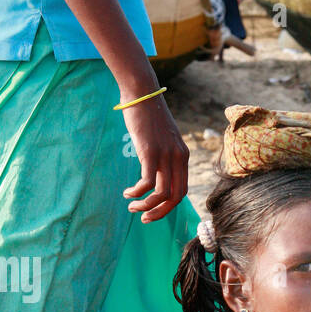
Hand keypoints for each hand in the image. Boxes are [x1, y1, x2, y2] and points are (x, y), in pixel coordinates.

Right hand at [121, 92, 189, 221]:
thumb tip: (155, 172)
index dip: (169, 206)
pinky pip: (146, 182)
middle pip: (175, 197)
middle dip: (159, 213)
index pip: (182, 191)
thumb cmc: (148, 116)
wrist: (141, 93)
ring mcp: (165, 155)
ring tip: (132, 207)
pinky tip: (128, 193)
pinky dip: (137, 193)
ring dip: (146, 206)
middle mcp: (177, 158)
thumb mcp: (162, 138)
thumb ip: (163, 155)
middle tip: (144, 219)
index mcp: (182, 156)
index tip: (154, 211)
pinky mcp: (150, 152)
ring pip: (161, 194)